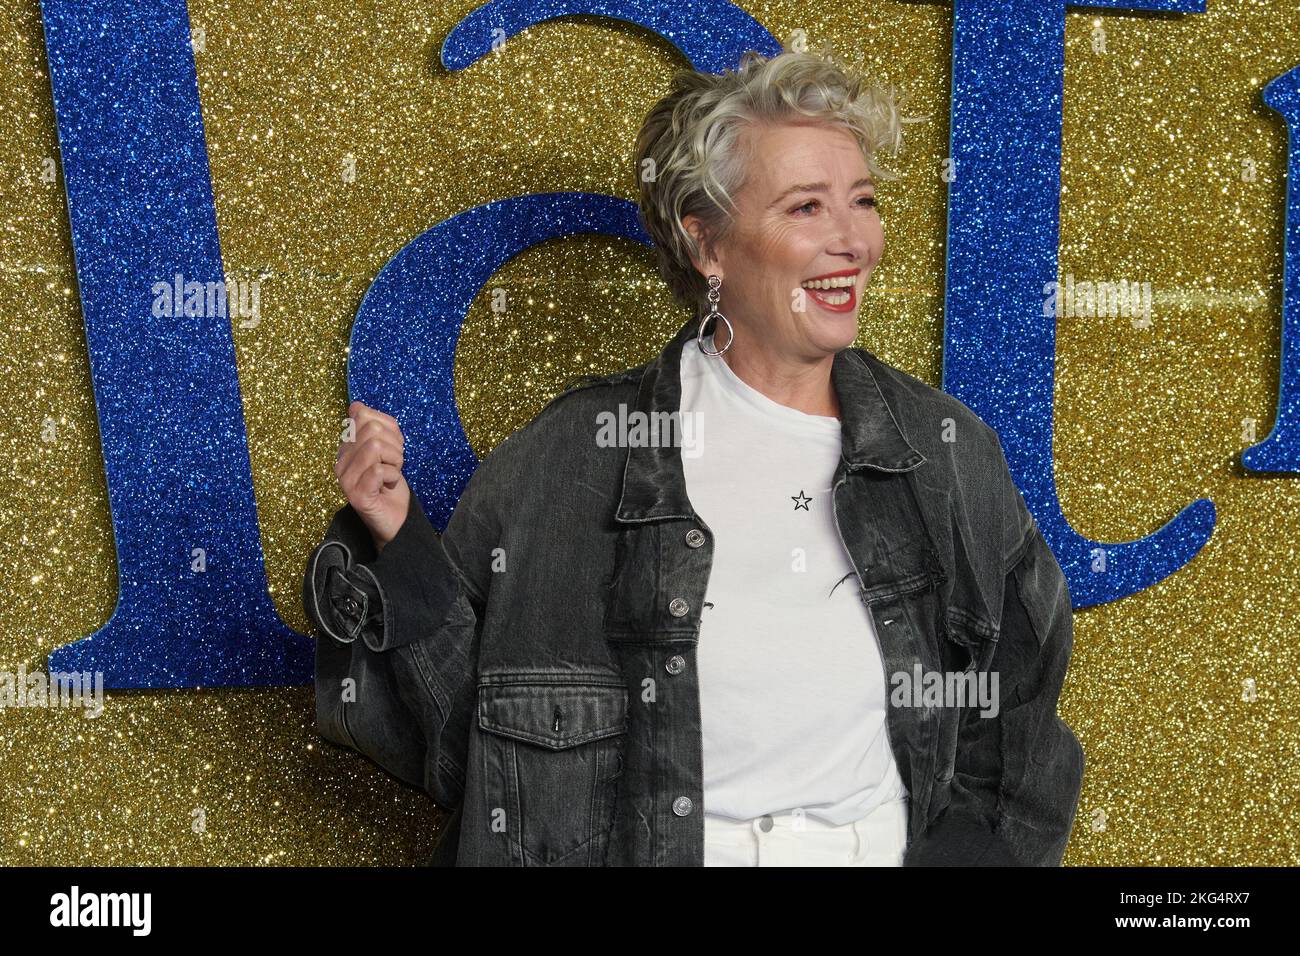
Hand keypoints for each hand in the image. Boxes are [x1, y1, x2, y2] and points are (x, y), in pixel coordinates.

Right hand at [335, 400, 409, 551]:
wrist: (396, 519)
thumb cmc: (391, 483)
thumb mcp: (388, 448)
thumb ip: (377, 426)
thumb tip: (356, 406)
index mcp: (346, 448)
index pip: (364, 416)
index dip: (388, 428)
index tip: (392, 446)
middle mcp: (340, 462)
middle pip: (371, 429)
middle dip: (394, 444)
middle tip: (394, 463)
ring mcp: (346, 479)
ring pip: (375, 446)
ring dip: (394, 460)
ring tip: (392, 473)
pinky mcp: (357, 495)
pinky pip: (379, 470)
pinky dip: (393, 475)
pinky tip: (389, 485)